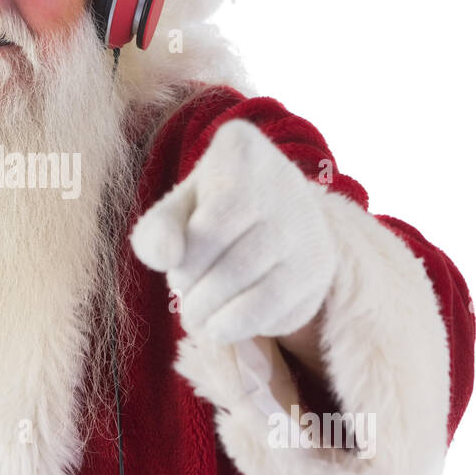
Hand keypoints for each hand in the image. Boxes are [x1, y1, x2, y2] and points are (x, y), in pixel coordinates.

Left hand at [129, 119, 336, 344]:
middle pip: (236, 259)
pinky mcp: (319, 268)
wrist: (264, 218)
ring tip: (196, 313)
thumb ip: (156, 231)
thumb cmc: (206, 211)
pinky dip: (239, 325)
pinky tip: (224, 320)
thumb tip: (166, 258)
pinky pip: (275, 312)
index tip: (174, 262)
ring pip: (259, 291)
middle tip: (182, 293)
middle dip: (194, 289)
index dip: (190, 253)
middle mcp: (287, 182)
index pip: (222, 213)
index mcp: (241, 149)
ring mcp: (310, 227)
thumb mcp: (175, 212)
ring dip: (212, 314)